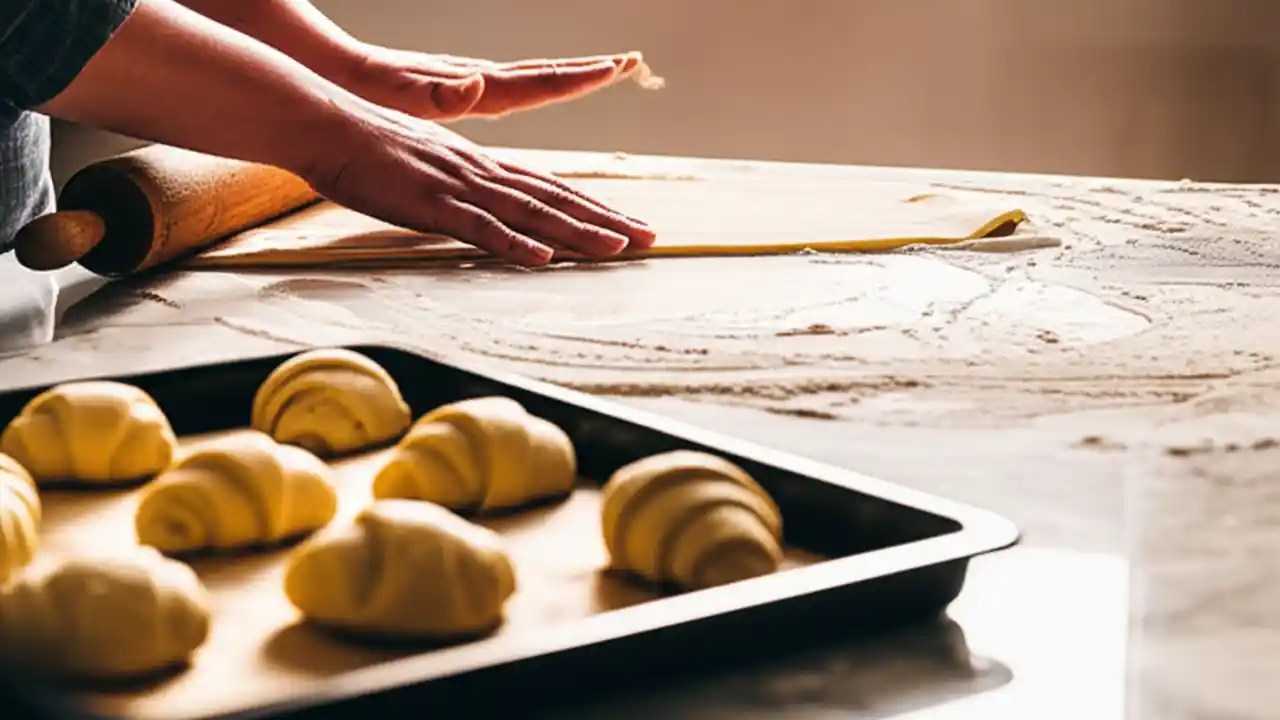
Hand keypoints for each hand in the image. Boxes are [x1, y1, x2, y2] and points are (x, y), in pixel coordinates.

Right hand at [306, 101, 654, 265]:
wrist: (330, 125)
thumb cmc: (373, 150)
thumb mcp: (431, 169)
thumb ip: (464, 187)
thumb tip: (489, 207)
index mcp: (483, 165)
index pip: (551, 189)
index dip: (594, 208)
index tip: (629, 226)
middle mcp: (483, 172)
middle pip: (556, 199)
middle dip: (606, 221)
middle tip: (650, 239)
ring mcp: (460, 187)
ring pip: (530, 212)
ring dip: (576, 233)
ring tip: (617, 249)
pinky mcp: (431, 204)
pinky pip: (478, 227)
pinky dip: (513, 243)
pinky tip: (542, 257)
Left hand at [338, 46, 646, 120]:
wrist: (337, 74)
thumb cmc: (366, 91)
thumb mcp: (401, 96)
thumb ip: (440, 92)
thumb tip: (477, 81)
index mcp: (477, 89)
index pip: (540, 83)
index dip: (579, 80)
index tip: (616, 67)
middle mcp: (482, 82)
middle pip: (547, 75)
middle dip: (591, 71)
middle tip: (632, 61)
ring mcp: (473, 84)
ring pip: (534, 78)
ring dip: (571, 76)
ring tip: (606, 69)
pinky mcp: (459, 89)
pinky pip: (512, 88)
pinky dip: (541, 86)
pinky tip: (545, 89)